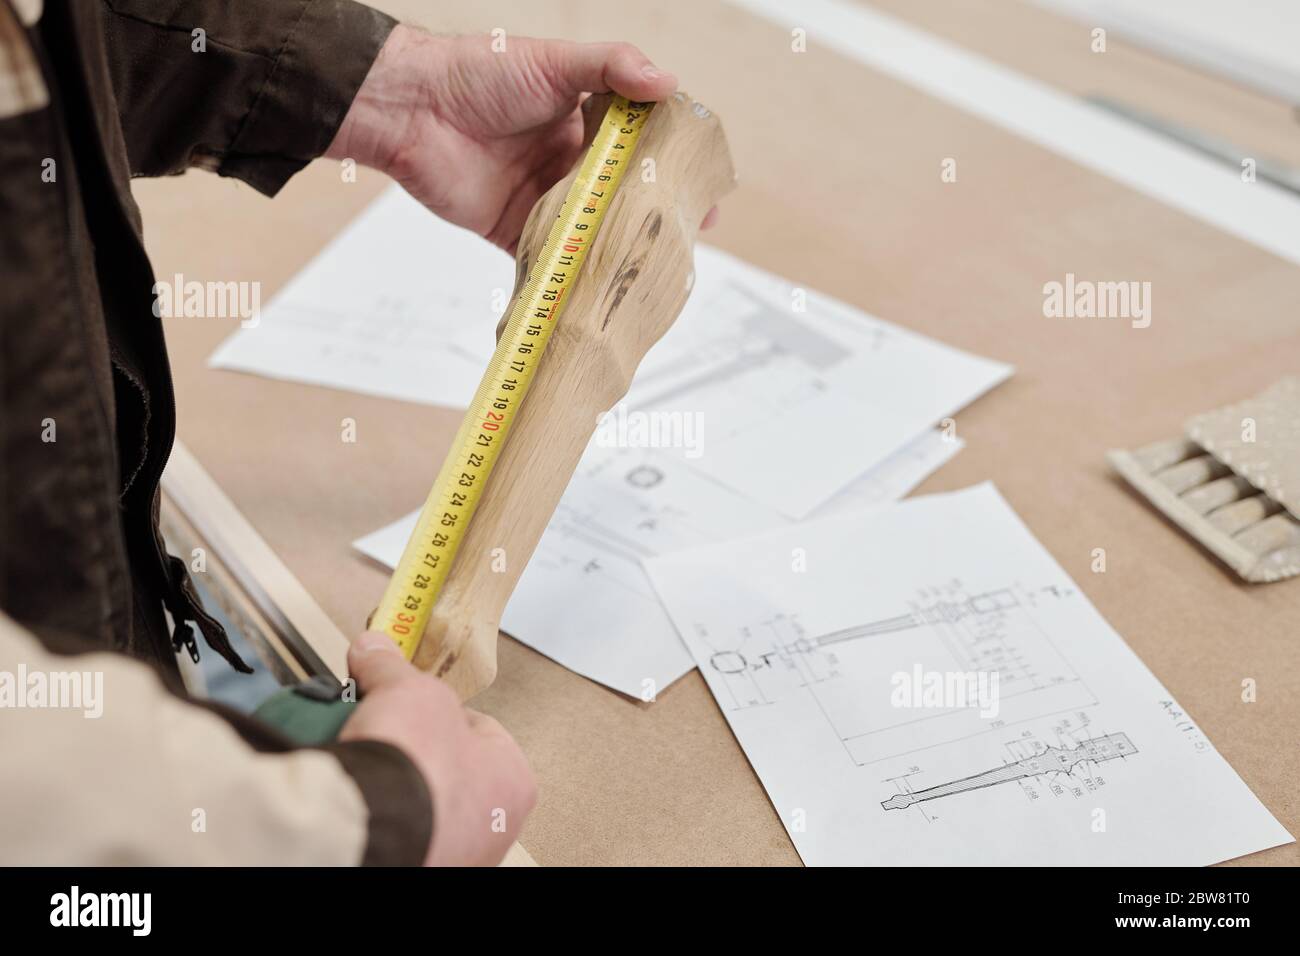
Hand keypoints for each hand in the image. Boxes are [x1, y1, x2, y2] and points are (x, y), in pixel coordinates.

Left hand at [328, 26, 716, 252]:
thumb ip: (612, 67)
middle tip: (685, 242)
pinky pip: (549, 261)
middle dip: (652, 221)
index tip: (703, 194)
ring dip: (616, 253)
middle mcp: (570, 163)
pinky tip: (597, 294)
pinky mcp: (514, 231)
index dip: (673, 171)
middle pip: (622, 198)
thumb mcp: (555, 59)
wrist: (412, 109)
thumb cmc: (479, 72)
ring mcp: (545, 200)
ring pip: (590, 233)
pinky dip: (570, 278)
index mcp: (587, 122)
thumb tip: (669, 81)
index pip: (643, 149)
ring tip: (650, 275)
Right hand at [339, 631, 535, 865]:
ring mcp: (454, 853)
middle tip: (381, 731)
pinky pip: (393, 828)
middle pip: (445, 767)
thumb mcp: (406, 690)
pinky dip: (373, 810)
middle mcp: (492, 826)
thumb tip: (374, 649)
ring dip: (390, 778)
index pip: (479, 728)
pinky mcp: (414, 865)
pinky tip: (352, 792)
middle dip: (410, 746)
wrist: (366, 827)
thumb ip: (390, 667)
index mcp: (513, 780)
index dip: (437, 707)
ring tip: (361, 759)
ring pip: (417, 801)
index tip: (407, 698)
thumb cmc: (413, 768)